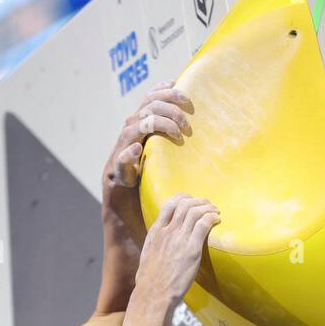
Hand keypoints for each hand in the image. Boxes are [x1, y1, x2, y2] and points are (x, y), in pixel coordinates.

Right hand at [102, 82, 194, 243]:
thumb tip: (212, 148)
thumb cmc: (154, 211)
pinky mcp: (112, 183)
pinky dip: (127, 156)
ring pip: (130, 129)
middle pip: (141, 110)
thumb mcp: (171, 178)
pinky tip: (137, 151)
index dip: (162, 92)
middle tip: (187, 113)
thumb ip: (180, 160)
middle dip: (164, 104)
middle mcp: (127, 146)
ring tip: (175, 130)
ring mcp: (117, 163)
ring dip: (154, 124)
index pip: (148, 104)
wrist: (132, 240)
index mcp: (140, 140)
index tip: (180, 85)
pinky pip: (117, 164)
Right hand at [134, 193, 220, 306]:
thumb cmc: (150, 282)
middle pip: (185, 204)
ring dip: (208, 208)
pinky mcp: (192, 249)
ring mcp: (179, 239)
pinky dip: (212, 218)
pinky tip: (217, 220)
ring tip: (215, 212)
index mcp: (155, 232)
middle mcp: (167, 232)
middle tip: (208, 205)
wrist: (154, 294)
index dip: (183, 198)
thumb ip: (156, 246)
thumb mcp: (148, 257)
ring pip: (195, 211)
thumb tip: (160, 248)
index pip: (169, 204)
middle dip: (199, 201)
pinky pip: (204, 224)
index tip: (191, 200)